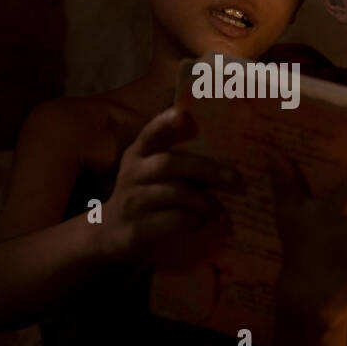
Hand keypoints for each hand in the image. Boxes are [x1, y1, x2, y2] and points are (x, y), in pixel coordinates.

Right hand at [101, 106, 237, 269]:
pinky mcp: (137, 228)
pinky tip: (204, 222)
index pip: (150, 133)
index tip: (184, 114)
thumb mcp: (150, 173)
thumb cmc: (144, 195)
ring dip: (206, 201)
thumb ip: (178, 162)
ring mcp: (133, 201)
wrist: (110, 232)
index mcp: (138, 154)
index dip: (165, 122)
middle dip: (207, 169)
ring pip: (175, 193)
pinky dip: (194, 220)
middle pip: (169, 164)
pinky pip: (173, 220)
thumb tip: (226, 163)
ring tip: (222, 210)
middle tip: (236, 181)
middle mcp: (133, 174)